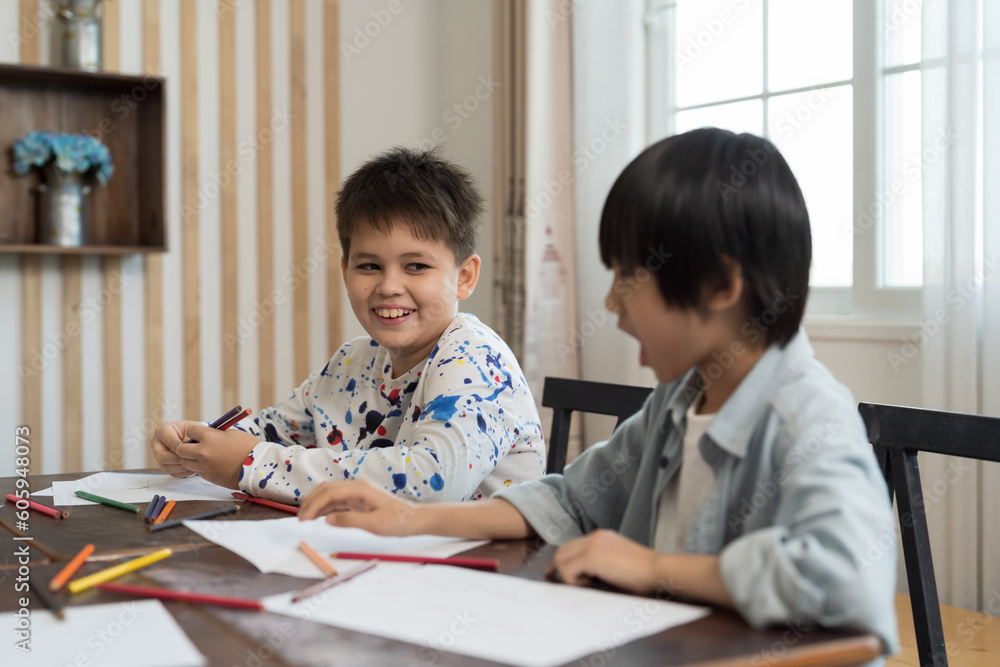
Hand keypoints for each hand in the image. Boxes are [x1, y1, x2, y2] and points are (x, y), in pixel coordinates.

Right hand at [150, 421, 201, 477]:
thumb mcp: (193, 429)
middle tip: (191, 458)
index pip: (167, 440)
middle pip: (161, 456)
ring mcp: (159, 456)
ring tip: (194, 463)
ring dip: (181, 467)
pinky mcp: (165, 465)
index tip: (190, 449)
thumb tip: (190, 446)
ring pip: (166, 467)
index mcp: (162, 430)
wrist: (194, 437)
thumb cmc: (193, 431)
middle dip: (178, 459)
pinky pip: (172, 473)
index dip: (179, 447)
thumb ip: (191, 436)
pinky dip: (183, 472)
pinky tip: (192, 467)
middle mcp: (157, 443)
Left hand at [170, 424, 260, 488]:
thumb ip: (215, 434)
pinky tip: (211, 465)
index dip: (193, 431)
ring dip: (191, 459)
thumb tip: (205, 436)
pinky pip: (197, 471)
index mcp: (210, 436)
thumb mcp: (232, 433)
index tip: (196, 433)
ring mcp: (205, 466)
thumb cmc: (249, 447)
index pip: (190, 431)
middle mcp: (203, 451)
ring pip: (186, 463)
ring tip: (202, 457)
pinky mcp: (209, 477)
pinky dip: (200, 468)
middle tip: (191, 446)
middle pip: (181, 449)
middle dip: (184, 447)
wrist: (259, 466)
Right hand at [298, 480, 422, 535]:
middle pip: (326, 489)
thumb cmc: (398, 521)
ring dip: (316, 505)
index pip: (329, 493)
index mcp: (360, 489)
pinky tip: (319, 519)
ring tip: (305, 520)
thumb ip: (350, 521)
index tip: (303, 520)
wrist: (415, 519)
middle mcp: (356, 488)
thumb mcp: (374, 525)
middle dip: (310, 502)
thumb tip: (327, 520)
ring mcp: (357, 494)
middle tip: (300, 520)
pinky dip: (325, 509)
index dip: (313, 505)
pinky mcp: (359, 501)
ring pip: (329, 495)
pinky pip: (336, 502)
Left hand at [545, 529, 660, 594]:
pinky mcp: (591, 555)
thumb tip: (581, 577)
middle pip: (561, 551)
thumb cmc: (644, 576)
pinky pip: (567, 570)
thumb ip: (599, 565)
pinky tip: (592, 584)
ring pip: (561, 560)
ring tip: (589, 584)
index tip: (554, 574)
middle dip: (558, 569)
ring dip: (569, 576)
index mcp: (601, 537)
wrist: (659, 571)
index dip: (561, 561)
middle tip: (563, 584)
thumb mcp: (617, 565)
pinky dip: (574, 581)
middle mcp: (594, 537)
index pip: (571, 546)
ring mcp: (592, 544)